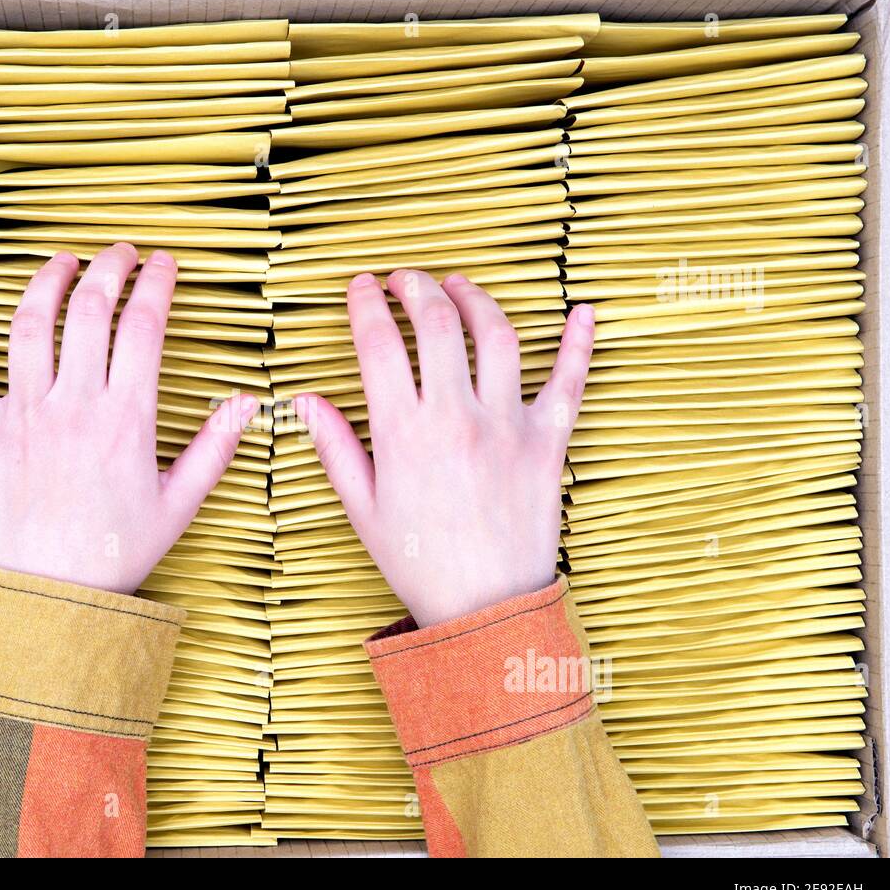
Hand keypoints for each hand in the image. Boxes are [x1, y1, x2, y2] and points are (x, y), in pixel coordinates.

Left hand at [0, 243, 257, 594]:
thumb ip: (214, 449)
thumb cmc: (115, 555)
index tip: (164, 266)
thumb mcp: (179, 505)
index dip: (156, 284)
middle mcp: (72, 406)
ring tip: (61, 262)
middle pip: (88, 309)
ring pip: (28, 324)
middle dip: (109, 267)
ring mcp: (22, 414)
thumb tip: (247, 402)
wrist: (50, 597)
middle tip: (120, 253)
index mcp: (125, 420)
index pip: (143, 327)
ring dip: (46, 281)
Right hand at [294, 270, 593, 627]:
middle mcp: (456, 418)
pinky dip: (578, 343)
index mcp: (403, 434)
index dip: (366, 304)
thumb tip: (306, 401)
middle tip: (405, 280)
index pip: (379, 344)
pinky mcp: (547, 442)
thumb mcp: (363, 509)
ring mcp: (506, 426)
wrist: (485, 610)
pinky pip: (569, 381)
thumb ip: (335, 448)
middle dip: (416, 287)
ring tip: (459, 287)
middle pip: (437, 323)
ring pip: (497, 335)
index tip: (361, 287)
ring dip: (476, 299)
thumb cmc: (420, 563)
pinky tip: (582, 312)